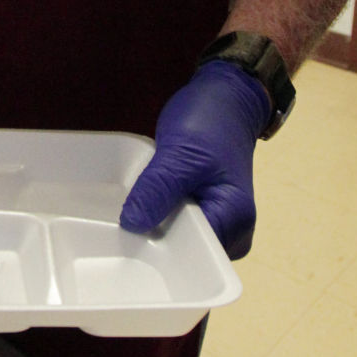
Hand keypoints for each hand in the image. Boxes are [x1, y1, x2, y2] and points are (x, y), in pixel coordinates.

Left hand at [119, 60, 271, 257]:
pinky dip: (161, 218)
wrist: (226, 99)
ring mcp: (220, 222)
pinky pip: (179, 226)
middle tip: (121, 231)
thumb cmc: (209, 122)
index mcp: (235, 220)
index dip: (160, 252)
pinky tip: (142, 209)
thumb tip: (133, 226)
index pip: (194, 256)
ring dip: (157, 229)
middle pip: (188, 255)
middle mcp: (233, 231)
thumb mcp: (180, 153)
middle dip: (157, 244)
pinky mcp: (206, 212)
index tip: (127, 245)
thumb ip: (158, 190)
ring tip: (129, 218)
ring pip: (181, 241)